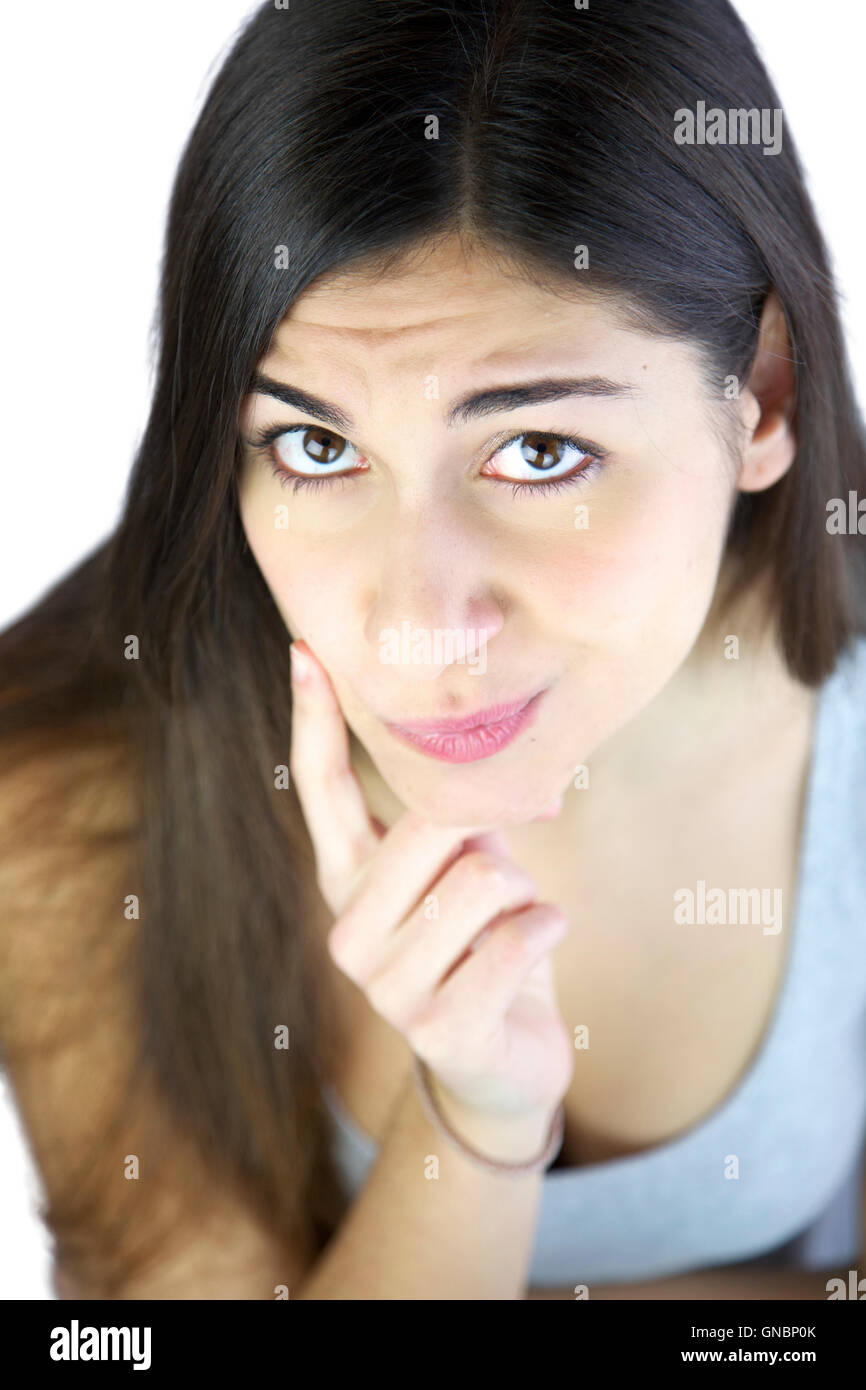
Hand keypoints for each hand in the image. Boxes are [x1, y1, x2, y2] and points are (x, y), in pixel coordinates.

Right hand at [288, 639, 572, 1123]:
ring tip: (510, 926)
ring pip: (484, 878)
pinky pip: (515, 940)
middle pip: (434, 825)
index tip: (306, 651)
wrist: (505, 1062)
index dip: (315, 719)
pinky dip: (546, 930)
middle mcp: (351, 929)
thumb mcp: (467, 867)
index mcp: (351, 879)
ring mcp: (387, 986)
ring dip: (523, 896)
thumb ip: (459, 812)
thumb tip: (495, 745)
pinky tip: (538, 946)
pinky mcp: (438, 1028)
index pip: (323, 788)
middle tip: (499, 887)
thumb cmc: (486, 944)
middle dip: (493, 843)